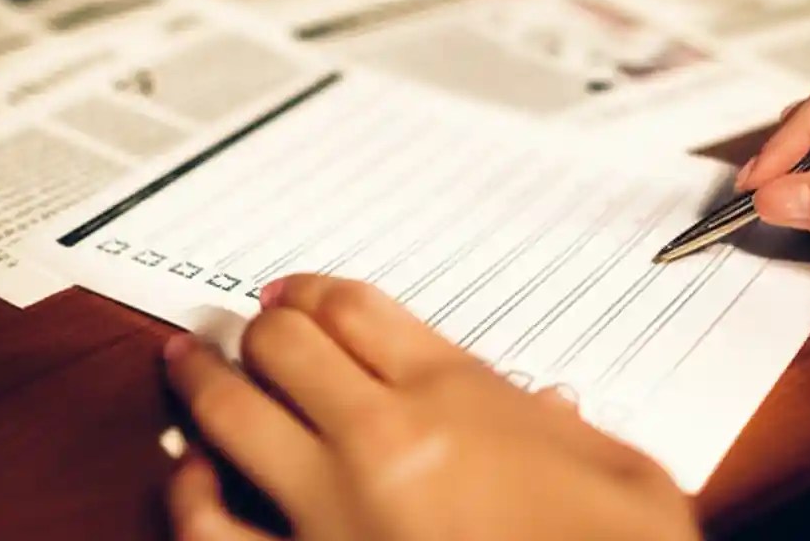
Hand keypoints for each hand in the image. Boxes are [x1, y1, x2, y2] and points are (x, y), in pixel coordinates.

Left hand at [164, 275, 700, 540]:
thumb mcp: (624, 479)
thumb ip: (572, 433)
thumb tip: (546, 409)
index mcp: (459, 398)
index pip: (352, 307)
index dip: (311, 291)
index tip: (294, 296)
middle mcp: (383, 442)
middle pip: (282, 345)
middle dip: (260, 328)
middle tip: (248, 328)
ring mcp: (331, 514)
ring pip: (231, 417)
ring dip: (201, 383)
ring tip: (185, 365)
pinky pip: (213, 529)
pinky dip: (190, 493)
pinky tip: (191, 476)